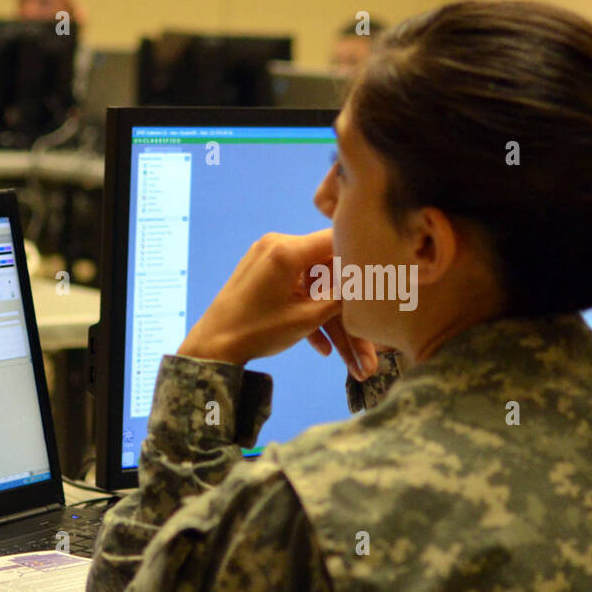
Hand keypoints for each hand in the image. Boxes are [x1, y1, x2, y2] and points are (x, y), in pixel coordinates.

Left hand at [177, 230, 371, 374]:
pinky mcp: (261, 275)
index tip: (379, 276)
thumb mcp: (307, 318)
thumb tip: (370, 283)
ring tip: (347, 351)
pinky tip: (322, 347)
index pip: (335, 240)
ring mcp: (266, 260)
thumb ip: (341, 297)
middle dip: (345, 301)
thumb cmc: (258, 330)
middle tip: (366, 329)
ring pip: (311, 283)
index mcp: (287, 250)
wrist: (212, 346)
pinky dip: (307, 312)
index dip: (359, 257)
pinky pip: (293, 288)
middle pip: (325, 267)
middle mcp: (276, 246)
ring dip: (328, 315)